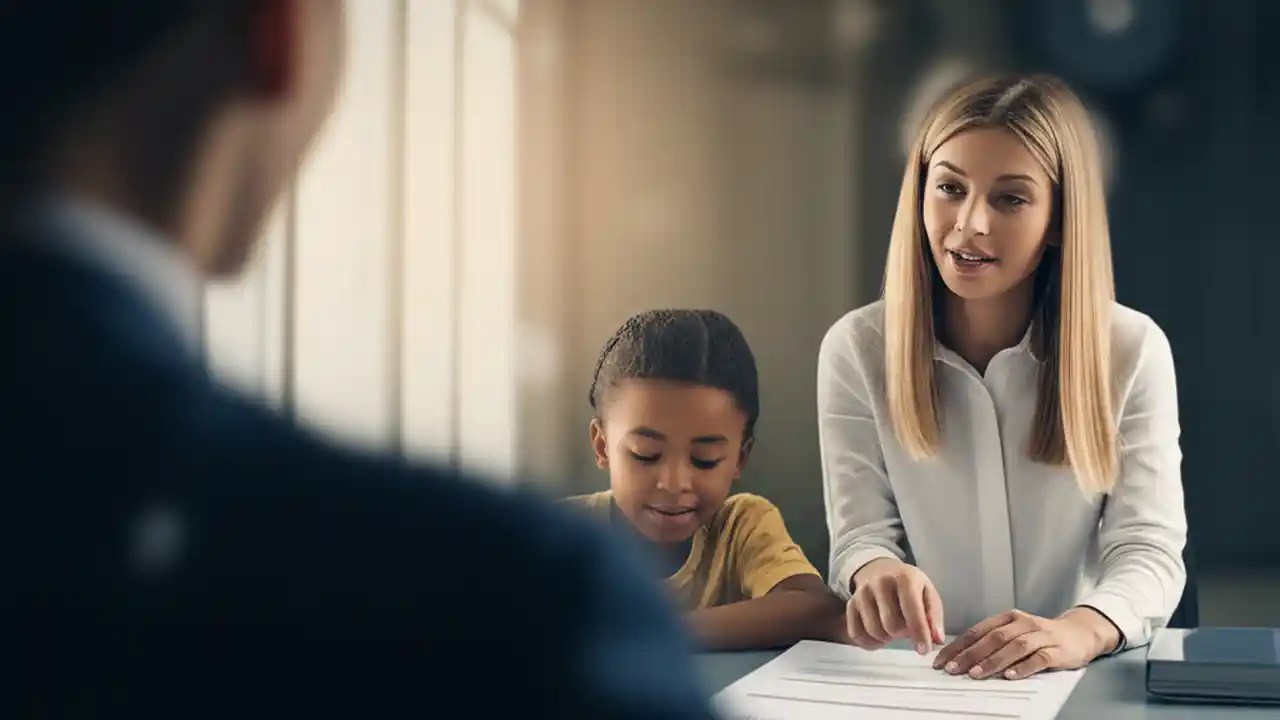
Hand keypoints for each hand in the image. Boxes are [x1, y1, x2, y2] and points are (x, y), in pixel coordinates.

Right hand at [845, 558, 944, 653]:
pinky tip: (879, 637)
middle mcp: (880, 583)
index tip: (924, 649)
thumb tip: (936, 640)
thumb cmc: (909, 585)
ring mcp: (862, 593)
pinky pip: (856, 633)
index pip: (912, 612)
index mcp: (904, 578)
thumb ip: (934, 616)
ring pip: (873, 631)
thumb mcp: (928, 593)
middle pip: (891, 625)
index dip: (920, 634)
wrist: (881, 569)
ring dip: (886, 638)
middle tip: (907, 630)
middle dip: (902, 634)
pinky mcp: (850, 604)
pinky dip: (869, 642)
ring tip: (893, 630)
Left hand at [933, 607, 1119, 679]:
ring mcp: (1041, 635)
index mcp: (1008, 618)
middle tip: (954, 668)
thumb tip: (960, 657)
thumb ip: (991, 641)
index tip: (941, 660)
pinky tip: (1011, 676)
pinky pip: (1039, 658)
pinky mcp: (1058, 650)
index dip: (958, 646)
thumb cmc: (1040, 635)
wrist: (1079, 632)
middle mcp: (1023, 623)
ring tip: (977, 673)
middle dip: (971, 654)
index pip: (977, 631)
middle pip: (993, 638)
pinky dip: (1023, 667)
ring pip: (1014, 646)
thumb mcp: (1014, 632)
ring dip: (993, 660)